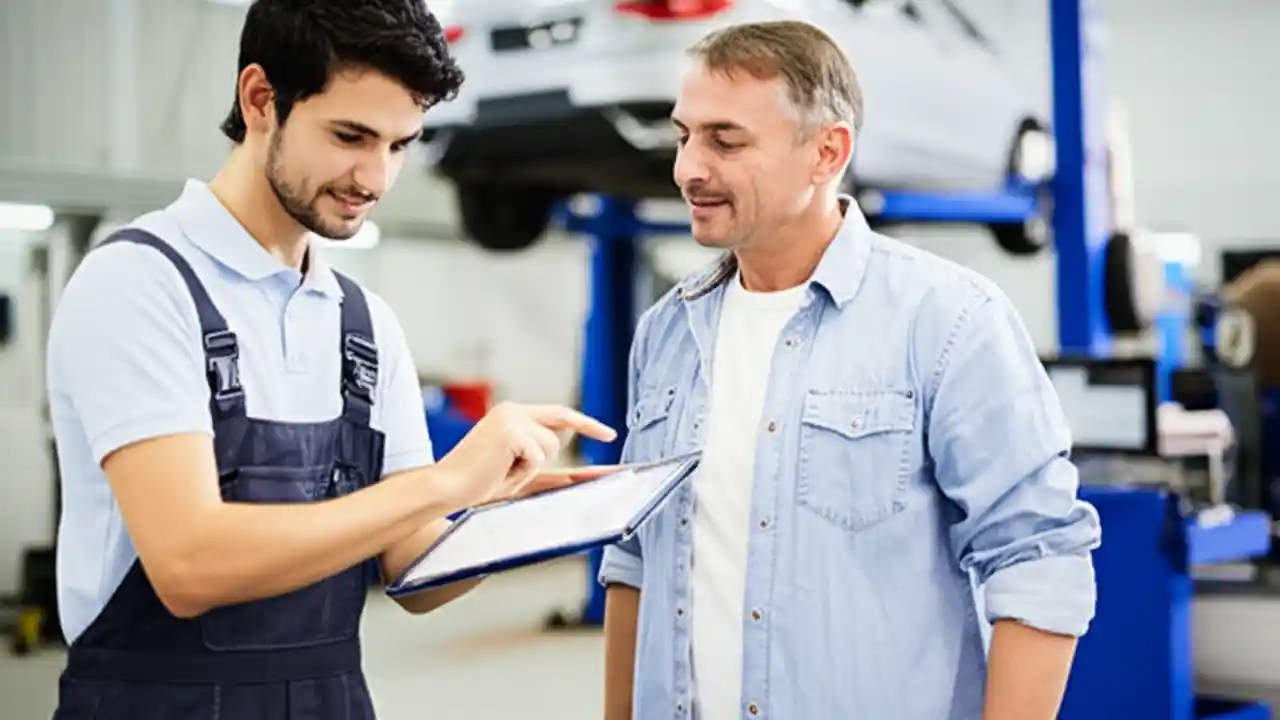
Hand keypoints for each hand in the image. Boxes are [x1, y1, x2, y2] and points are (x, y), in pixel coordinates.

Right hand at [434, 402, 616, 510]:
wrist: (445, 486)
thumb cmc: (476, 482)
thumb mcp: (515, 468)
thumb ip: (541, 461)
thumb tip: (576, 473)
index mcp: (512, 414)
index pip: (559, 413)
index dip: (586, 424)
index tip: (609, 434)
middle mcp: (513, 410)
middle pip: (558, 431)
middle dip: (544, 458)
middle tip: (515, 469)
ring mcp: (512, 418)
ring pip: (550, 447)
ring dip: (530, 468)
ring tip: (501, 472)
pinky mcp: (511, 432)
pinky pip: (536, 457)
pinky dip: (521, 472)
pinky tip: (498, 472)